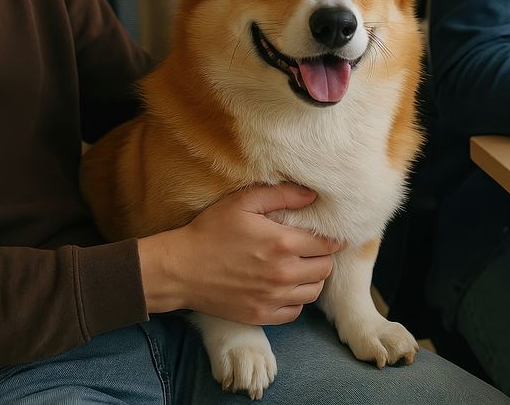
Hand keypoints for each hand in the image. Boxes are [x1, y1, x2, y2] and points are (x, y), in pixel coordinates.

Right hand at [138, 184, 341, 325]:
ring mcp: (273, 297)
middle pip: (325, 269)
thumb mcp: (242, 203)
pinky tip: (285, 287)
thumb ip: (281, 195)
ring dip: (312, 279)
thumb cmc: (210, 231)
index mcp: (283, 243)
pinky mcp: (261, 314)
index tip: (324, 236)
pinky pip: (294, 311)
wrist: (179, 269)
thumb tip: (312, 196)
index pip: (327, 245)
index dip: (330, 239)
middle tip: (311, 250)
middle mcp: (283, 273)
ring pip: (313, 291)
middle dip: (322, 258)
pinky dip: (295, 300)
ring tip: (300, 268)